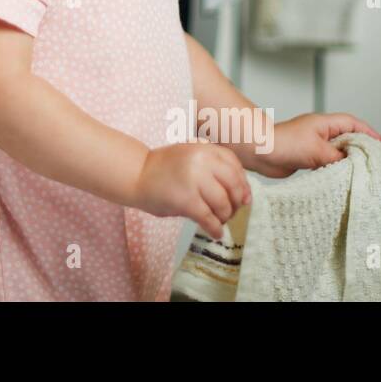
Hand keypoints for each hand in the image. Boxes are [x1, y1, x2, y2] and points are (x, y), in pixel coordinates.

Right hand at [134, 139, 251, 239]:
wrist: (135, 174)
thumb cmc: (162, 168)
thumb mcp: (189, 156)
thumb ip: (213, 168)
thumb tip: (245, 196)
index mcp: (204, 148)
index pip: (234, 165)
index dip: (242, 183)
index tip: (243, 197)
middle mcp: (202, 161)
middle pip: (234, 185)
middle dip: (237, 202)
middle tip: (231, 212)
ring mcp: (194, 180)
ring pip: (223, 204)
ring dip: (225, 217)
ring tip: (219, 221)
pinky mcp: (186, 200)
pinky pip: (209, 219)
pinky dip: (215, 228)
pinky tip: (215, 233)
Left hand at [251, 112, 380, 178]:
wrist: (259, 152)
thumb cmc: (284, 144)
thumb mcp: (317, 151)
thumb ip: (338, 157)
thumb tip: (352, 164)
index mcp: (324, 123)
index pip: (352, 123)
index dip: (367, 132)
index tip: (379, 143)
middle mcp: (320, 132)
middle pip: (347, 137)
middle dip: (360, 148)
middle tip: (373, 161)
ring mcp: (313, 144)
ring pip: (337, 151)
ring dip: (347, 160)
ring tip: (361, 172)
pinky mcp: (306, 157)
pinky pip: (327, 161)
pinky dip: (335, 168)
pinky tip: (340, 178)